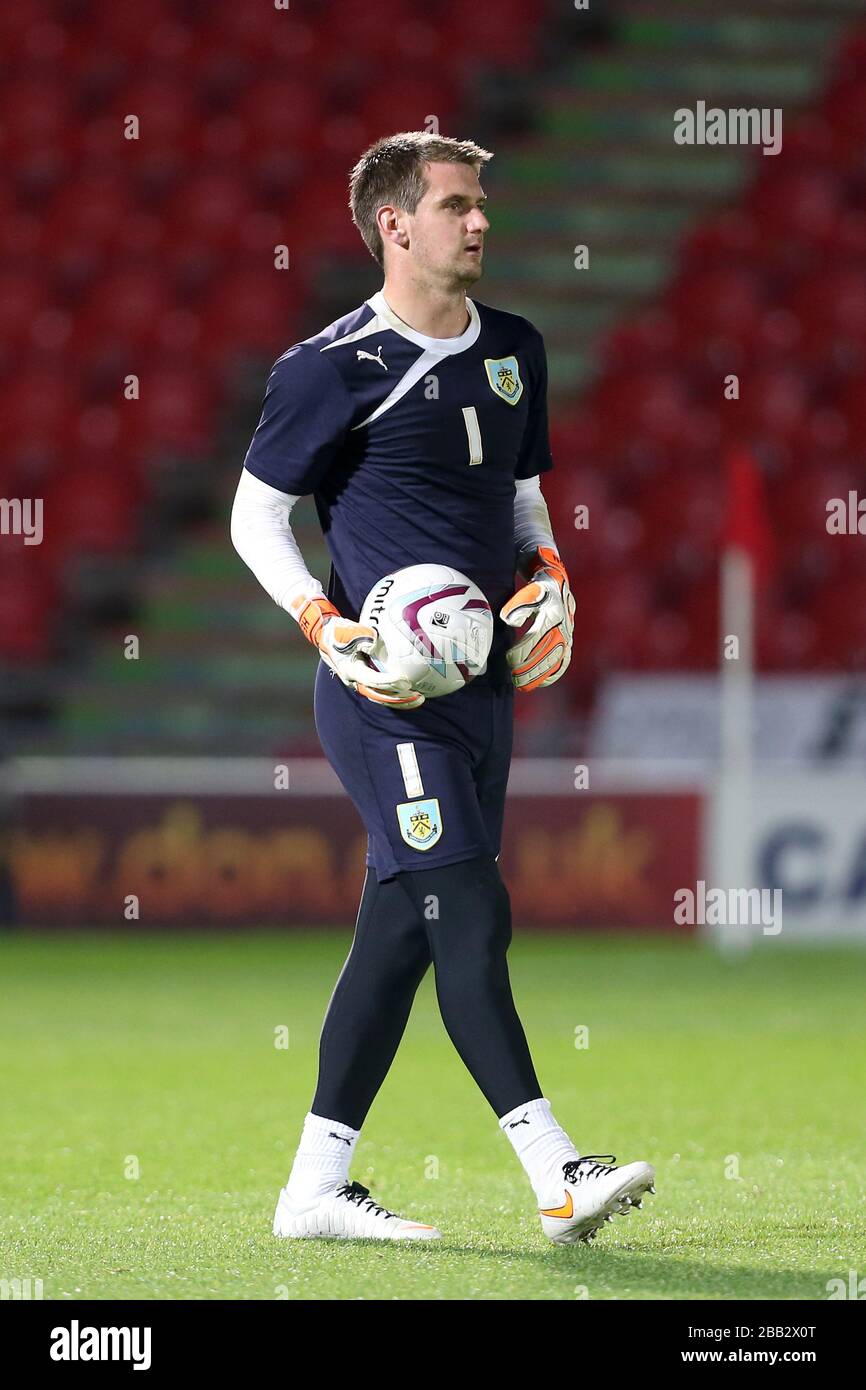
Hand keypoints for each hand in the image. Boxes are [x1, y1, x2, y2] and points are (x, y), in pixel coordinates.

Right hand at [291, 595, 424, 707]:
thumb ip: (362, 635)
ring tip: (419, 699)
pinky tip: (411, 692)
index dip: (389, 682)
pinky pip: (382, 691)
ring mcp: (360, 682)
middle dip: (399, 698)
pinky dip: (396, 694)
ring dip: (400, 700)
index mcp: (351, 670)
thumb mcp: (348, 631)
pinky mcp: (365, 680)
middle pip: (379, 695)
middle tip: (417, 696)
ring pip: (381, 697)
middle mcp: (355, 681)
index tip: (404, 680)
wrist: (327, 636)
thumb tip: (376, 641)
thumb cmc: (339, 632)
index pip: (372, 680)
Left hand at [499, 546, 574, 690]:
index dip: (521, 653)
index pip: (535, 640)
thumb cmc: (537, 591)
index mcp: (551, 616)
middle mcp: (562, 629)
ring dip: (539, 676)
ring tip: (523, 686)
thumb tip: (509, 621)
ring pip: (554, 662)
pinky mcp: (568, 643)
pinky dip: (553, 674)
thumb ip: (517, 607)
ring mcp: (567, 638)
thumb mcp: (526, 593)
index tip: (508, 660)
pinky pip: (563, 662)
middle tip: (514, 680)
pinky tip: (542, 683)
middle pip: (545, 655)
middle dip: (529, 670)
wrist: (557, 586)